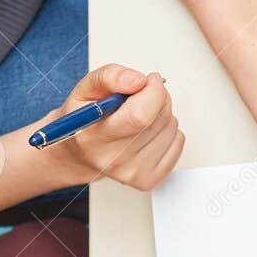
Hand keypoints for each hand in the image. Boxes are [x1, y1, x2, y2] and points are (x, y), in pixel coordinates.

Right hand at [44, 64, 183, 190]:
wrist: (78, 154)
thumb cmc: (84, 119)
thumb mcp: (85, 89)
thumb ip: (109, 76)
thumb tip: (138, 80)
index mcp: (93, 137)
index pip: (140, 115)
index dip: (153, 91)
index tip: (149, 80)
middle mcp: (112, 160)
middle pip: (158, 120)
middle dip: (158, 97)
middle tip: (143, 94)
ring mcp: (132, 173)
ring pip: (171, 129)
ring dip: (163, 114)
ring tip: (141, 115)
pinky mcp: (149, 180)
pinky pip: (178, 143)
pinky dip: (169, 131)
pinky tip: (149, 131)